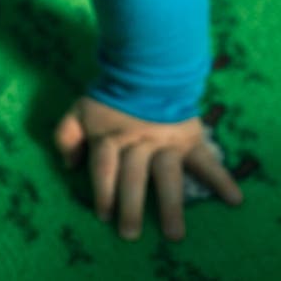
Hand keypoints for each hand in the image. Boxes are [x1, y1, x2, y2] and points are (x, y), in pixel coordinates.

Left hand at [55, 96, 242, 240]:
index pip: (104, 168)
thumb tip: (69, 165)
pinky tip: (234, 199)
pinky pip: (206, 159)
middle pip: (133, 177)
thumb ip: (67, 134)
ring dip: (171, 205)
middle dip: (131, 206)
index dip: (102, 192)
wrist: (148, 64)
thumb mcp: (81, 109)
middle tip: (130, 234)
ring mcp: (166, 142)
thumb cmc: (112, 92)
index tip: (104, 216)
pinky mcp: (189, 138)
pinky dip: (221, 178)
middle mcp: (139, 144)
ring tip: (174, 235)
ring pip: (167, 176)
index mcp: (111, 137)